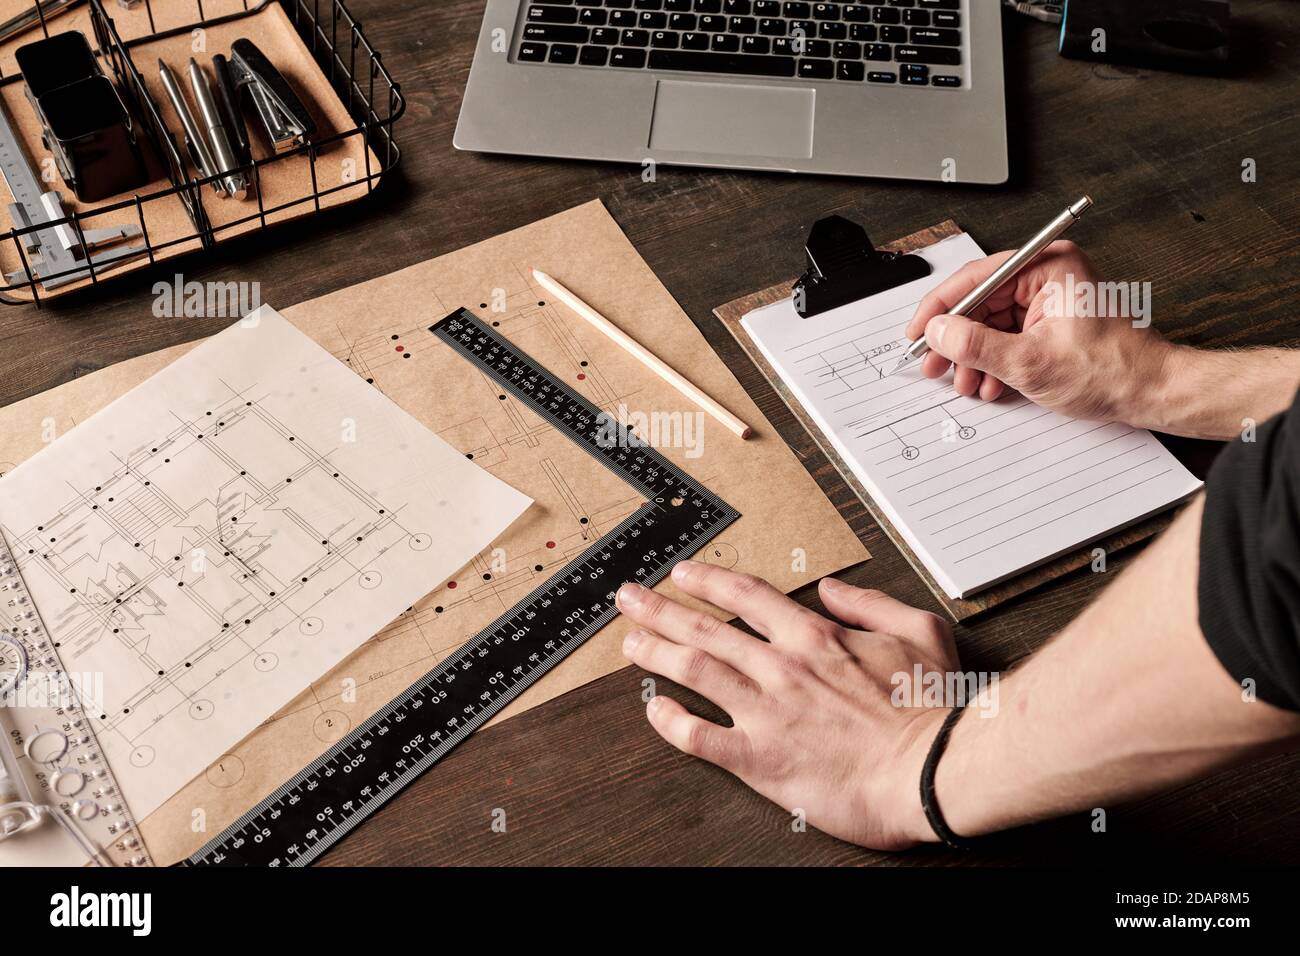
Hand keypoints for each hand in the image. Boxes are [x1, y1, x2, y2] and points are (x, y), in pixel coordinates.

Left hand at [616, 561, 956, 849]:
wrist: (931, 772)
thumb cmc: (930, 710)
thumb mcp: (919, 633)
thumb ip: (871, 605)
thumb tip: (833, 589)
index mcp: (815, 638)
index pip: (747, 597)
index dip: (707, 582)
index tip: (680, 574)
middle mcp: (781, 668)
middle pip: (706, 629)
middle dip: (660, 609)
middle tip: (629, 599)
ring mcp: (766, 712)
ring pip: (694, 671)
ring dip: (657, 653)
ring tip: (631, 644)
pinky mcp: (760, 759)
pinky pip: (700, 737)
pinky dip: (670, 722)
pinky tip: (654, 710)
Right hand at [904, 241, 1173, 423]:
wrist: (1149, 392)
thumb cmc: (1111, 370)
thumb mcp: (1030, 362)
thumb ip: (976, 345)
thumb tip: (938, 331)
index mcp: (1048, 266)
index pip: (975, 279)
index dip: (940, 309)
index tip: (918, 332)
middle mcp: (1047, 275)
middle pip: (980, 302)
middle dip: (956, 340)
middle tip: (933, 363)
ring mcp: (1048, 298)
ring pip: (989, 323)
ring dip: (973, 356)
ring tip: (965, 382)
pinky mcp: (1049, 321)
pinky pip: (1006, 335)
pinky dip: (992, 361)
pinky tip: (988, 382)